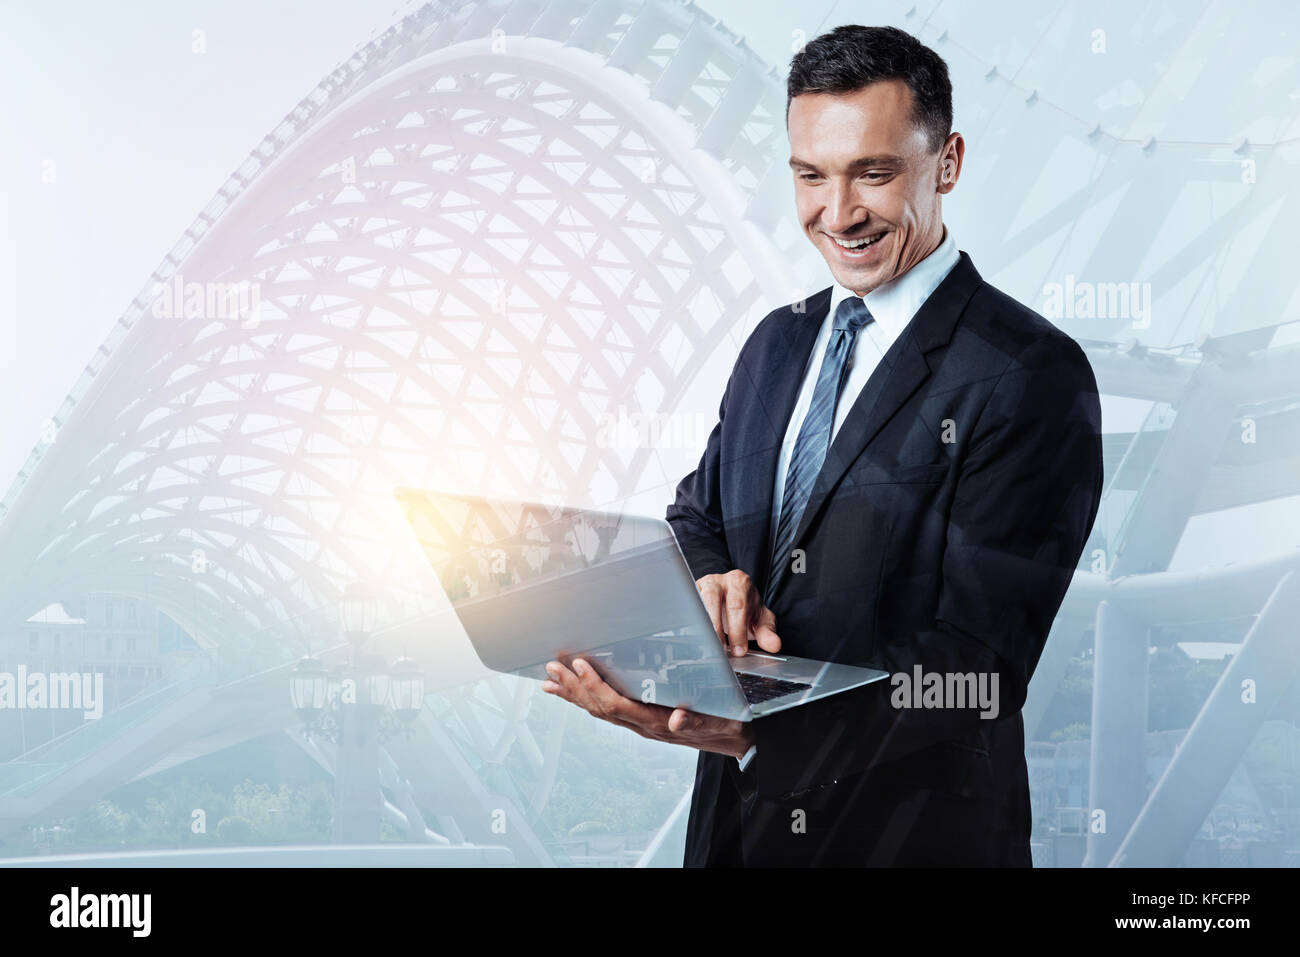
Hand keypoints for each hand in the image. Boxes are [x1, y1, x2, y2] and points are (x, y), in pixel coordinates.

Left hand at [541, 658, 754, 759]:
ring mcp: (641, 725)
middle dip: (574, 688)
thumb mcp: (720, 721)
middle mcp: (644, 726)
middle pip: (600, 707)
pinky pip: (609, 711)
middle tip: (551, 669)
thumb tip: (678, 720)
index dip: (595, 686)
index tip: (580, 666)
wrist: (738, 740)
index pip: (617, 704)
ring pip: (600, 710)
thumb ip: (698, 721)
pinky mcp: (643, 721)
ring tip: (551, 681)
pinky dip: (588, 699)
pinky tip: (575, 692)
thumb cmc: (728, 726)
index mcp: (658, 723)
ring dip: (574, 695)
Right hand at [695, 569, 780, 656]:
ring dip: (702, 626)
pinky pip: (687, 608)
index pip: (738, 605)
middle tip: (722, 651)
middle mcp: (718, 581)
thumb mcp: (760, 620)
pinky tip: (696, 639)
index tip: (739, 650)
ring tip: (709, 646)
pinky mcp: (689, 595)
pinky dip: (691, 624)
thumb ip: (767, 632)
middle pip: (713, 600)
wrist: (731, 598)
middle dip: (717, 629)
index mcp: (739, 582)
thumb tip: (774, 645)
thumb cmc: (746, 609)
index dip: (738, 630)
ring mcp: (701, 586)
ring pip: (697, 602)